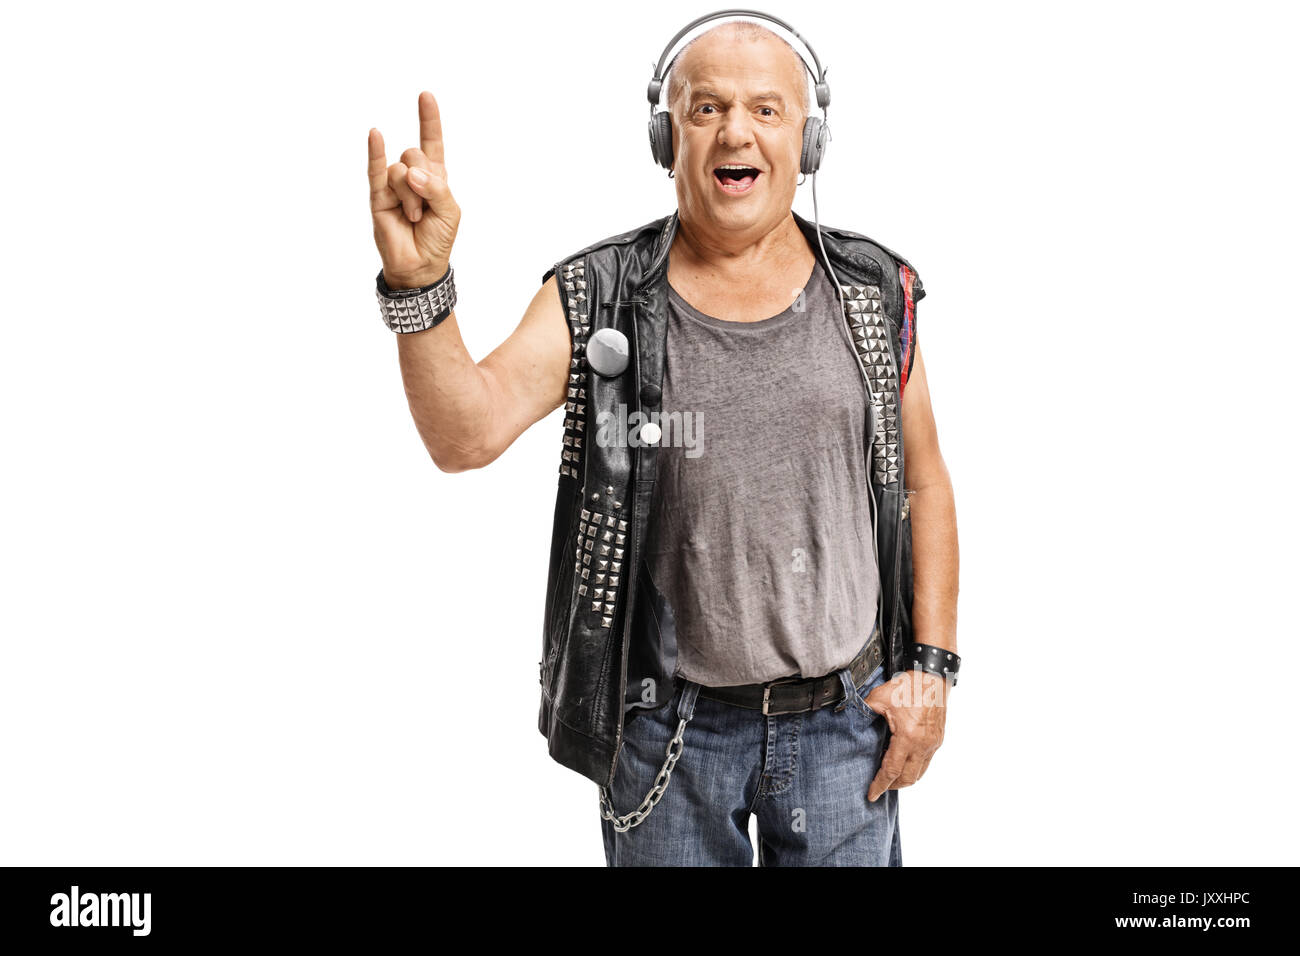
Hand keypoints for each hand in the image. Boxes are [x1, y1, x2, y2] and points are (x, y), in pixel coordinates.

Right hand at [368, 91, 460, 288]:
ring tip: (412, 216)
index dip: (429, 120)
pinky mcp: (378, 197)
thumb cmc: (438, 238)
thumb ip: (437, 187)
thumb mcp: (450, 211)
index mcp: (434, 177)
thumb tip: (410, 173)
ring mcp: (394, 185)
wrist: (419, 266)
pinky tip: (375, 134)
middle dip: (423, 180)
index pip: (432, 143)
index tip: (425, 95)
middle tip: (424, 209)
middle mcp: (413, 176)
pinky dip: (376, 152)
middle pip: (414, 154)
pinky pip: (376, 170)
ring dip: (410, 196)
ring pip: (400, 170)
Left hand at [865, 669, 948, 801]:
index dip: (880, 785)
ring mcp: (933, 744)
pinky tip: (903, 762)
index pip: (892, 771)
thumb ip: (864, 711)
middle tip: (879, 787)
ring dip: (905, 779)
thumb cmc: (907, 686)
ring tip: (890, 778)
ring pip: (919, 773)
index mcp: (907, 737)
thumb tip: (847, 716)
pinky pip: (926, 762)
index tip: (871, 795)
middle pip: (907, 778)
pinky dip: (914, 768)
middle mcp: (922, 745)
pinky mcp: (938, 740)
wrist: (932, 676)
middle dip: (892, 786)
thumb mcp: (880, 697)